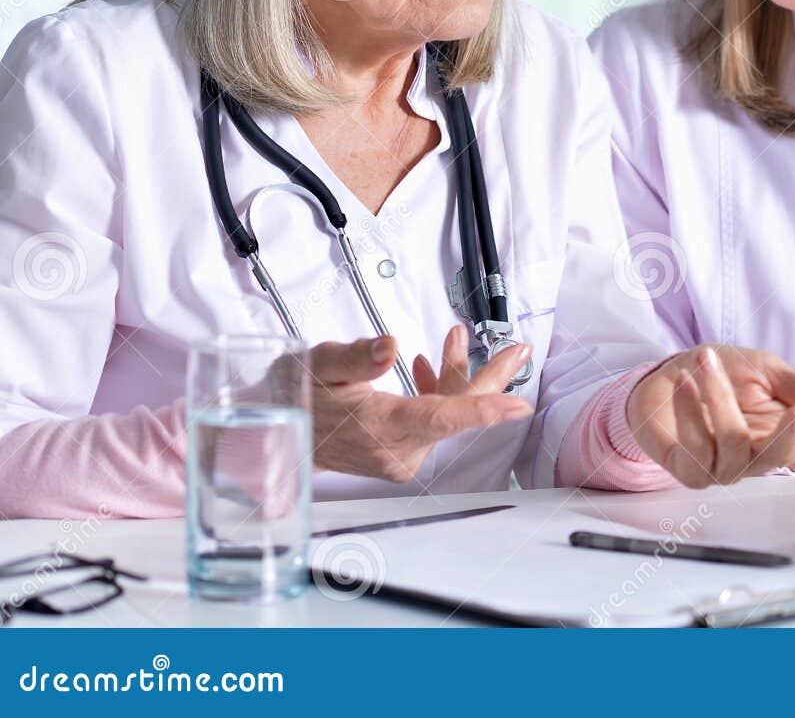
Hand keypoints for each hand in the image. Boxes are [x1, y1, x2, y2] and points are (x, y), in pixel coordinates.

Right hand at [306, 328, 531, 482]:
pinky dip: (437, 392)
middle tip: (517, 350)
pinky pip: (432, 423)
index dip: (483, 411)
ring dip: (456, 376)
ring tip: (456, 337)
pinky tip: (428, 365)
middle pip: (455, 413)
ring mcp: (398, 457)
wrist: (276, 434)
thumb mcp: (320, 365)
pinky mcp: (397, 456)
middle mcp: (395, 449)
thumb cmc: (297, 395)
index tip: (518, 406)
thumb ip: (356, 357)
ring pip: (445, 414)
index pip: (442, 420)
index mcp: (381, 426)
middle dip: (489, 379)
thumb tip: (389, 345)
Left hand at [625, 344, 794, 489]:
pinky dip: (690, 409)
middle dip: (791, 437)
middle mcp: (760, 456)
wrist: (667, 376)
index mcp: (785, 432)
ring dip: (720, 398)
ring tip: (707, 364)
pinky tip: (686, 385)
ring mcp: (727, 469)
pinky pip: (697, 446)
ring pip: (735, 445)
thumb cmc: (725, 373)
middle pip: (785, 460)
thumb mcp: (770, 370)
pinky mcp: (692, 473)